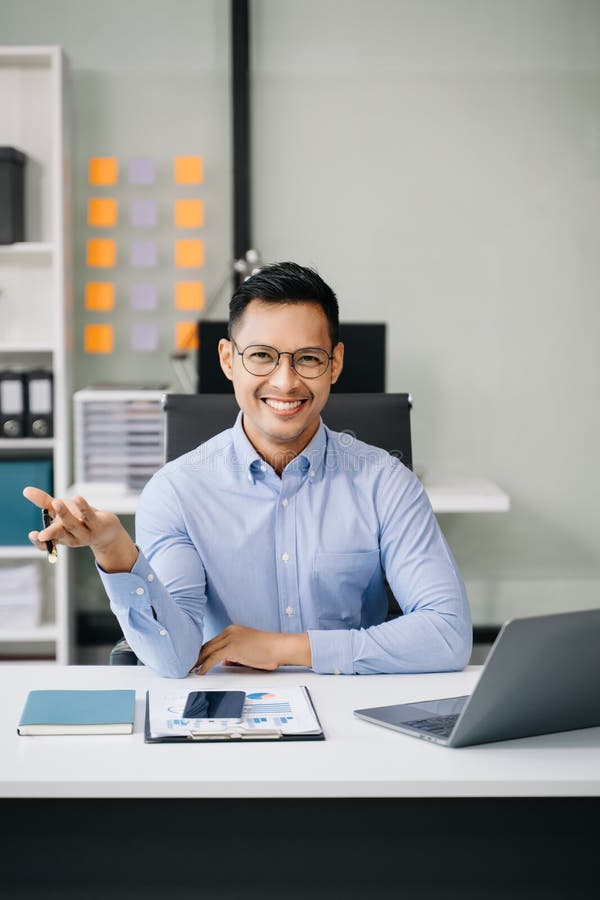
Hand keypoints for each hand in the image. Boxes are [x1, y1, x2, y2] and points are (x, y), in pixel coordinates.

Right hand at [23, 486, 137, 572]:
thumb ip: (43, 502)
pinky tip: (78, 498)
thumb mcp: (60, 512)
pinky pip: (90, 516)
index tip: (33, 535)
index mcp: (60, 537)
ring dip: (65, 514)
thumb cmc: (79, 520)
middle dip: (51, 533)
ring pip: (74, 525)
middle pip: (60, 534)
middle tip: (42, 533)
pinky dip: (83, 507)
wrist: (107, 531)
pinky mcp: (99, 524)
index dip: (40, 542)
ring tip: (57, 502)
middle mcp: (72, 537)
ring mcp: (86, 532)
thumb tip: (25, 490)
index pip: (47, 544)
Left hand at [192, 625, 311, 674]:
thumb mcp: (247, 652)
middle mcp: (230, 631)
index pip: (213, 642)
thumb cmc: (268, 650)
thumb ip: (234, 655)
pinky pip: (213, 657)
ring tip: (191, 670)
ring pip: (208, 650)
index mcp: (233, 630)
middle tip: (189, 666)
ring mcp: (230, 637)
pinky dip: (205, 665)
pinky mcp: (232, 646)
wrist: (280, 647)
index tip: (196, 661)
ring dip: (198, 661)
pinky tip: (201, 672)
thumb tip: (223, 663)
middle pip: (207, 645)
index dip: (202, 653)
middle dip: (197, 657)